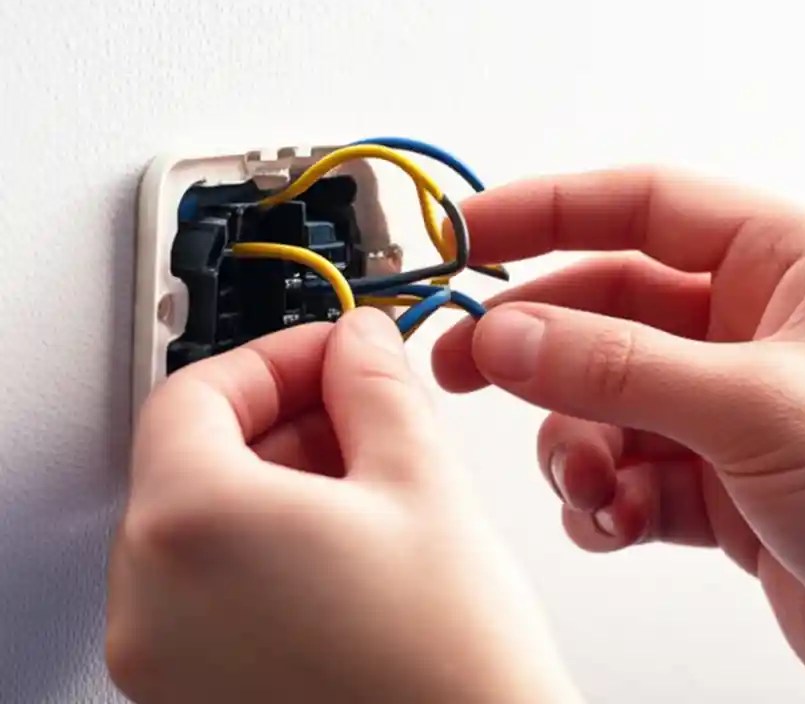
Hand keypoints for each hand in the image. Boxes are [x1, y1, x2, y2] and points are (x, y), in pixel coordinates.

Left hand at [107, 311, 577, 703]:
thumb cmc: (452, 666)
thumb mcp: (422, 482)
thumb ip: (376, 384)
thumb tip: (358, 339)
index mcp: (191, 528)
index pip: (195, 391)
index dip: (277, 355)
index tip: (335, 352)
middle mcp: (149, 602)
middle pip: (196, 459)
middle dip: (288, 419)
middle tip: (367, 413)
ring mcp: (164, 660)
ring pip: (206, 526)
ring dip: (283, 483)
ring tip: (376, 489)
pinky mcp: (193, 696)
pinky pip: (212, 590)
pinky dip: (269, 550)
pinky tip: (353, 550)